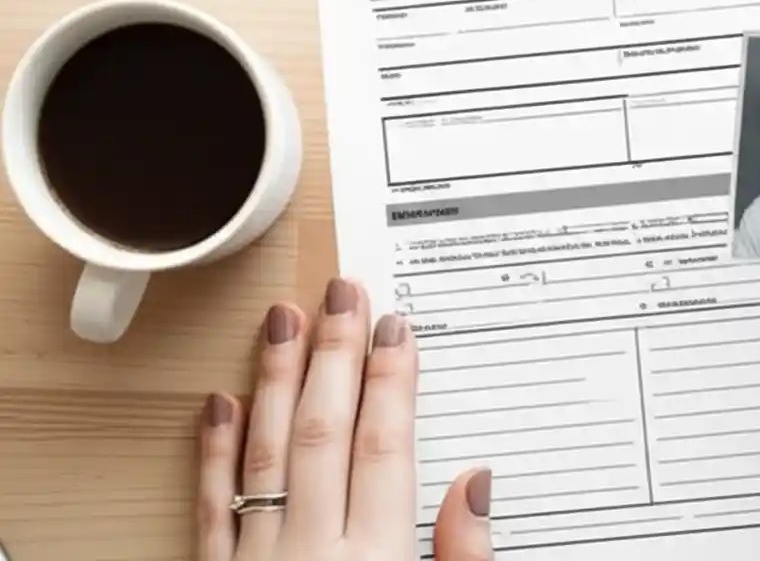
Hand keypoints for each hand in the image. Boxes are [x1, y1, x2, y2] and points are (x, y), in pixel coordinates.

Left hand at [195, 278, 492, 560]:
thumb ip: (463, 556)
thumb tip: (476, 483)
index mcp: (377, 558)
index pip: (385, 449)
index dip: (391, 382)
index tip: (394, 330)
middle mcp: (313, 552)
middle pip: (325, 434)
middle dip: (335, 356)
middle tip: (342, 295)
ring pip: (267, 454)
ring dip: (276, 381)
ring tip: (285, 321)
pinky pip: (214, 506)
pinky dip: (216, 452)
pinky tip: (222, 402)